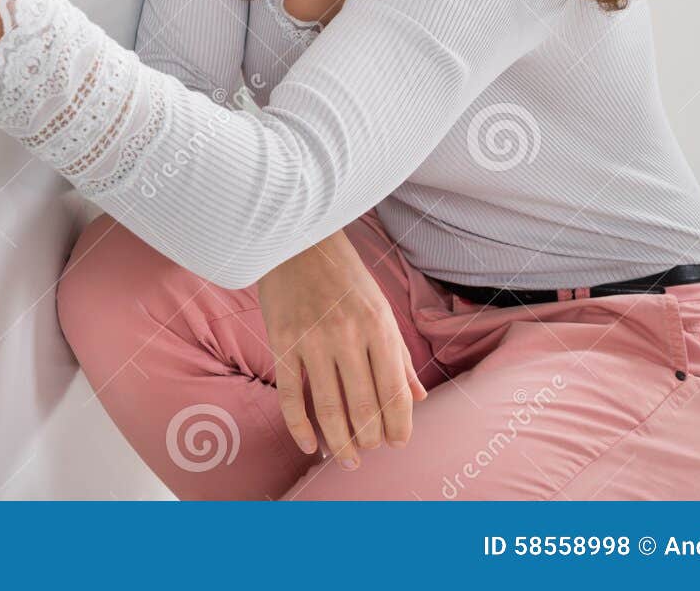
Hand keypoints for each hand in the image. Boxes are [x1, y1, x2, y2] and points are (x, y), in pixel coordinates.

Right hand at [256, 230, 427, 467]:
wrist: (298, 241)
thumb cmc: (345, 275)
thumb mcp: (381, 308)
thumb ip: (399, 354)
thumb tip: (416, 397)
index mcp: (378, 328)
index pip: (394, 392)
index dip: (399, 425)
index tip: (398, 443)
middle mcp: (348, 337)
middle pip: (363, 406)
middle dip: (369, 439)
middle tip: (369, 453)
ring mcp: (312, 341)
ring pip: (327, 407)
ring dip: (339, 442)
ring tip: (346, 459)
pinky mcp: (282, 342)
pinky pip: (289, 394)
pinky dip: (299, 425)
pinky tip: (308, 444)